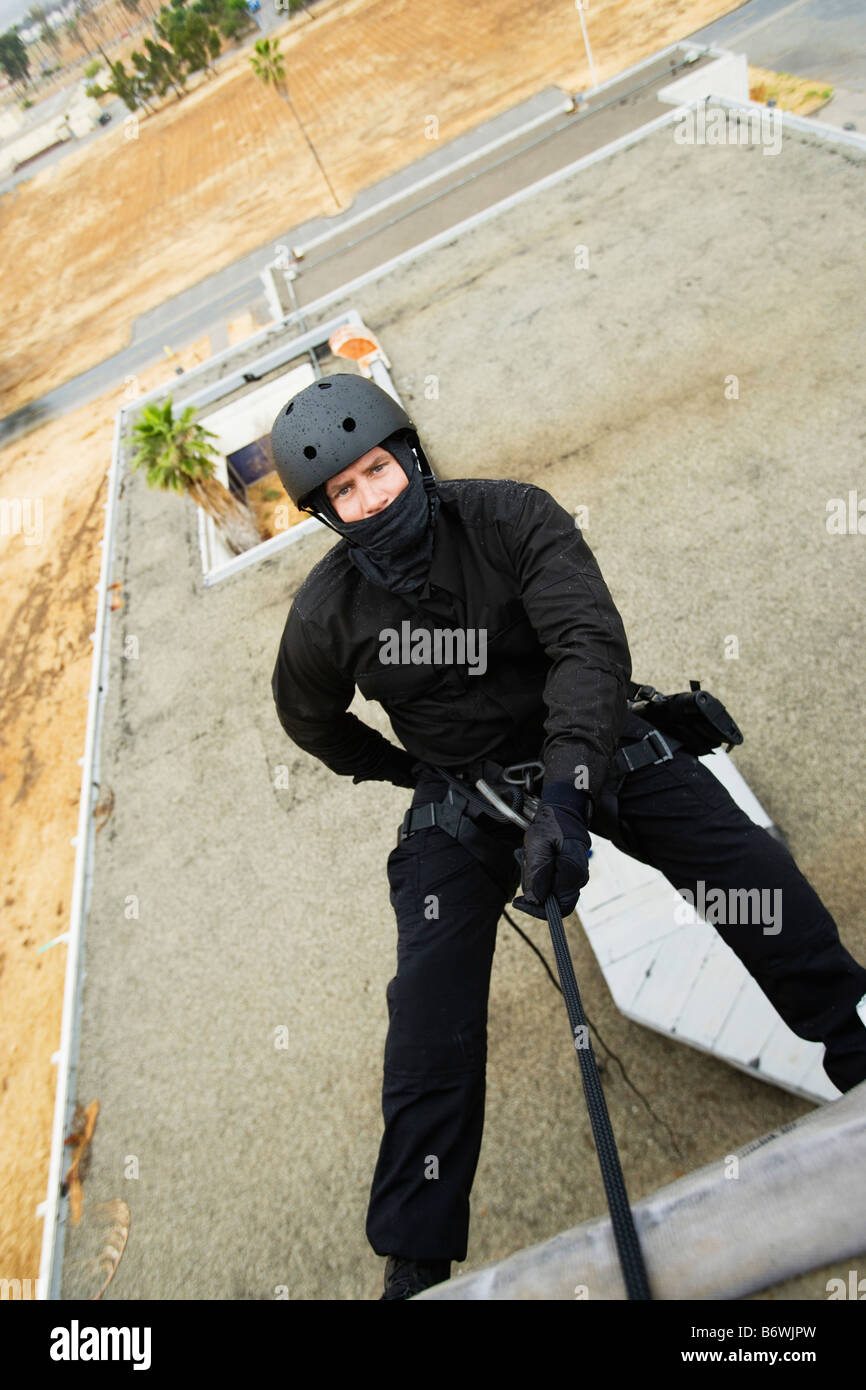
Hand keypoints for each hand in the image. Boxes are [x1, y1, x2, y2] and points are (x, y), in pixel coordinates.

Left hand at [512, 786, 591, 919]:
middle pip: (554, 902)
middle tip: (522, 865)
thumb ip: (537, 871)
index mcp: (573, 871)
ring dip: (534, 880)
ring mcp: (575, 875)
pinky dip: (538, 874)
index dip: (538, 910)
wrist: (563, 809)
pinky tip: (531, 856)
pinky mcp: (569, 872)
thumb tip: (536, 899)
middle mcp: (578, 877)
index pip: (559, 907)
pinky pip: (552, 882)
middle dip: (534, 891)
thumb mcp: (538, 842)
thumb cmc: (551, 822)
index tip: (519, 902)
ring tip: (526, 855)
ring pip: (551, 892)